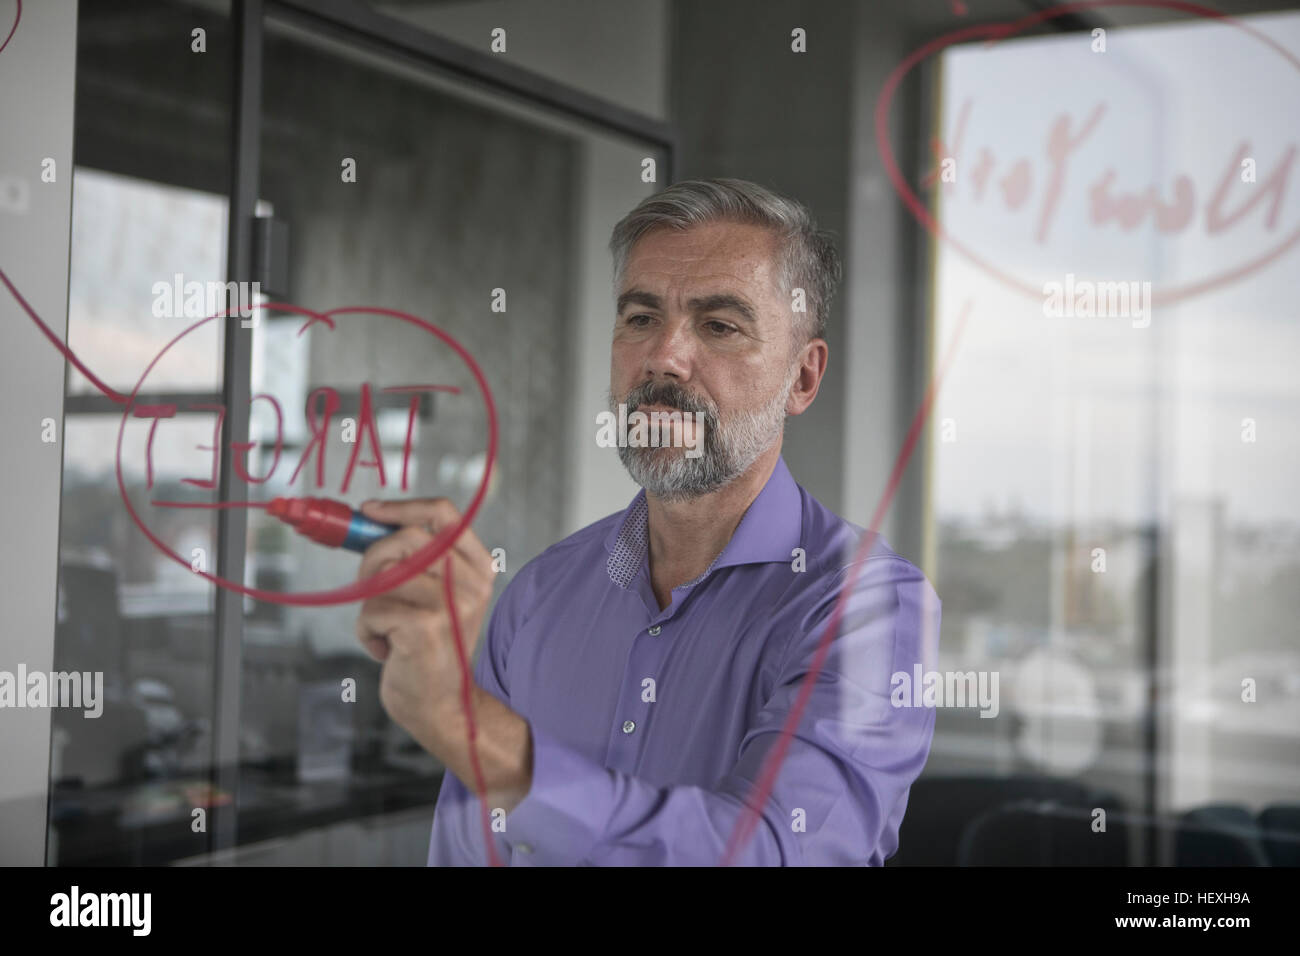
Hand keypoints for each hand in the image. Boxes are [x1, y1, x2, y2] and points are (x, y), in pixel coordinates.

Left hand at [354, 497, 494, 751]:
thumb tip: (367, 519)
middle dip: (372, 560)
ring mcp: (449, 603)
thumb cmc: (429, 647)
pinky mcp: (424, 626)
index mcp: (478, 568)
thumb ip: (417, 559)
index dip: (402, 506)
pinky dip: (367, 631)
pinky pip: (370, 609)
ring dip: (369, 605)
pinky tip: (386, 649)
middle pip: (404, 538)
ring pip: (381, 577)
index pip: (444, 513)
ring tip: (387, 629)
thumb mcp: (437, 595)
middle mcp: (471, 582)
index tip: (369, 511)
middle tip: (368, 589)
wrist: (441, 705)